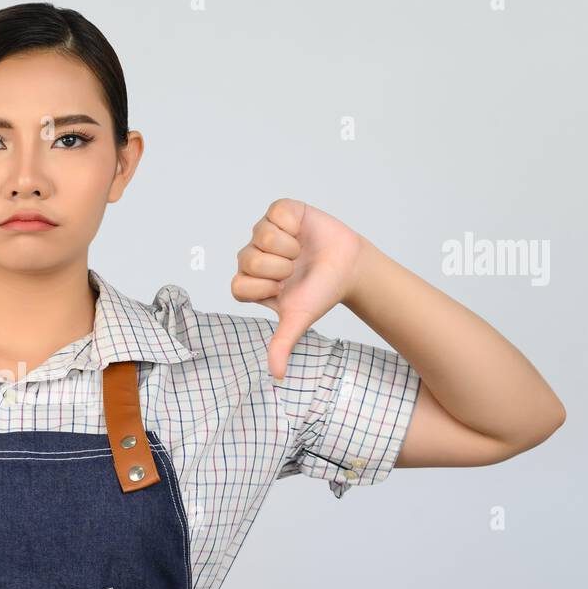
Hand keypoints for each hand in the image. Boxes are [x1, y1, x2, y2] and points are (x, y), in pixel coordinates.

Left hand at [230, 198, 366, 380]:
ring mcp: (263, 232)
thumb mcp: (299, 319)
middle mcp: (251, 257)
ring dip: (290, 248)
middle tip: (294, 271)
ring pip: (262, 236)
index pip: (238, 285)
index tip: (283, 289)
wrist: (349, 268)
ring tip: (299, 253)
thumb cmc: (320, 292)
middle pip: (249, 259)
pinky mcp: (280, 212)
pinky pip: (276, 213)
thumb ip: (282, 343)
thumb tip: (276, 375)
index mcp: (249, 282)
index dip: (265, 288)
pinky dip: (294, 225)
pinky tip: (301, 233)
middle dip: (280, 269)